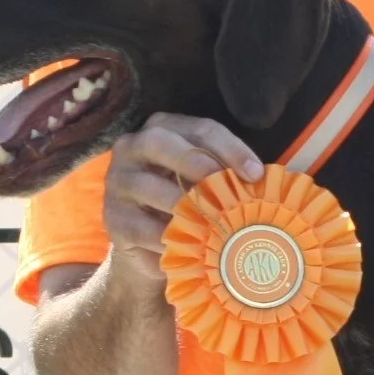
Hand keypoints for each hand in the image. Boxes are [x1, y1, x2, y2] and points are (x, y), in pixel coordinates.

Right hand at [101, 114, 264, 268]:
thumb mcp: (205, 182)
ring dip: (186, 205)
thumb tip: (259, 182)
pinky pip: (144, 227)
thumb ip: (225, 174)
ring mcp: (118, 182)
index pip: (199, 128)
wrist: (148, 245)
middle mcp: (132, 147)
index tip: (256, 174)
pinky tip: (194, 246)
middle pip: (161, 142)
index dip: (230, 148)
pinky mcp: (114, 219)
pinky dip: (171, 238)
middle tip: (228, 186)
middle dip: (198, 162)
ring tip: (216, 221)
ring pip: (150, 186)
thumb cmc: (188, 203)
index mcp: (163, 129)